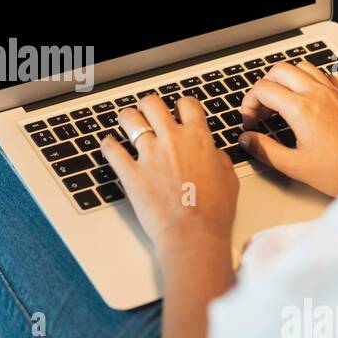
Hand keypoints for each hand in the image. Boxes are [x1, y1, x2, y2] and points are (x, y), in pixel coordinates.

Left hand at [100, 95, 238, 253]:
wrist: (193, 234)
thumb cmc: (213, 212)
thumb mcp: (229, 178)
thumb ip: (218, 158)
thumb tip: (211, 152)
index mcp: (198, 138)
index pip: (187, 104)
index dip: (181, 105)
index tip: (177, 110)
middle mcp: (172, 140)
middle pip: (152, 103)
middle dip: (149, 106)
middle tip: (148, 113)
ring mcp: (149, 155)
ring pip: (129, 119)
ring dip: (127, 118)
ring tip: (127, 123)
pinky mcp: (130, 173)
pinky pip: (111, 149)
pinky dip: (108, 145)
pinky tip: (110, 145)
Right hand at [239, 61, 337, 196]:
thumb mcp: (295, 166)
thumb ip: (265, 150)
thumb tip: (248, 140)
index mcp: (301, 109)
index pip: (263, 90)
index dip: (249, 105)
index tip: (252, 122)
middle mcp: (318, 94)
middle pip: (280, 70)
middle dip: (265, 86)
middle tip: (263, 109)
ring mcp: (336, 92)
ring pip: (304, 66)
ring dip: (288, 79)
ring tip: (284, 100)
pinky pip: (329, 75)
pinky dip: (315, 80)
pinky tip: (313, 97)